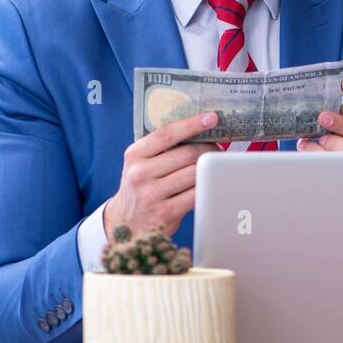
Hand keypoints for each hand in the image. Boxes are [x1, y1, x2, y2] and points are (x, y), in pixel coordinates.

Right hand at [103, 112, 220, 237]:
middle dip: (208, 149)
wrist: (126, 224)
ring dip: (210, 168)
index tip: (211, 118)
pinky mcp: (165, 213)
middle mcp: (139, 173)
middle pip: (187, 154)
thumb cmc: (141, 187)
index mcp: (134, 155)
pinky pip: (196, 194)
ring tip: (213, 165)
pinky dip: (206, 186)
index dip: (192, 124)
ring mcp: (151, 194)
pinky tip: (208, 183)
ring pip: (194, 173)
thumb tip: (199, 130)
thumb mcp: (140, 163)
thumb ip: (161, 148)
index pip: (167, 134)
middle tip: (217, 148)